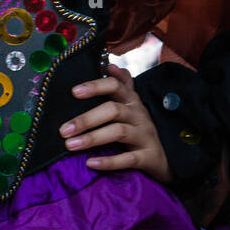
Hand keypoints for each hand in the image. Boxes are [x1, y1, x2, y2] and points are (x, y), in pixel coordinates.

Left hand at [59, 63, 173, 185]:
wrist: (165, 159)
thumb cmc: (140, 129)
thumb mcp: (132, 106)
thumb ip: (122, 85)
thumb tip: (110, 66)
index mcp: (131, 100)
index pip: (115, 86)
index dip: (95, 86)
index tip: (74, 92)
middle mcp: (139, 115)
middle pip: (113, 110)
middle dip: (86, 119)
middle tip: (63, 130)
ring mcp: (145, 135)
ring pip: (118, 132)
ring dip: (92, 138)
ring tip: (70, 145)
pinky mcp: (149, 157)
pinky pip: (129, 159)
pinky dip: (109, 161)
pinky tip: (90, 163)